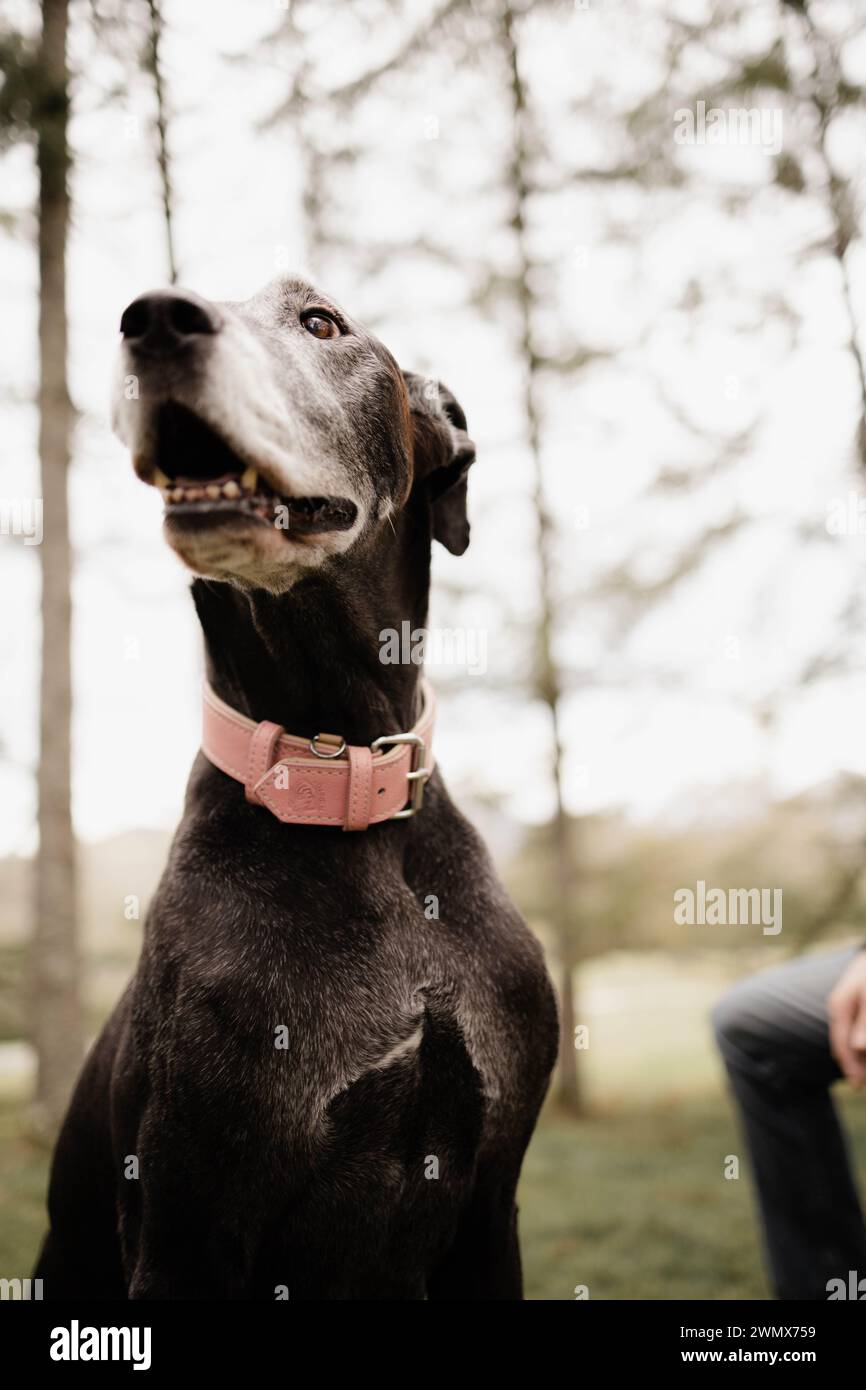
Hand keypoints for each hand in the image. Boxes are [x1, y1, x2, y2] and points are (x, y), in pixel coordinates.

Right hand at [828, 950, 865, 1085]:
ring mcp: (845, 1009)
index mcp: (838, 1009)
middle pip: (845, 1046)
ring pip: (850, 1041)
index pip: (842, 1046)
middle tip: (861, 1084)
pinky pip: (855, 1032)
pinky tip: (862, 1052)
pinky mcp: (854, 1009)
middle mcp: (839, 1011)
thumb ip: (865, 1023)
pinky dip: (859, 1045)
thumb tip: (858, 1048)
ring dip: (858, 1058)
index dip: (851, 1068)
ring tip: (862, 1074)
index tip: (859, 1086)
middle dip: (855, 1066)